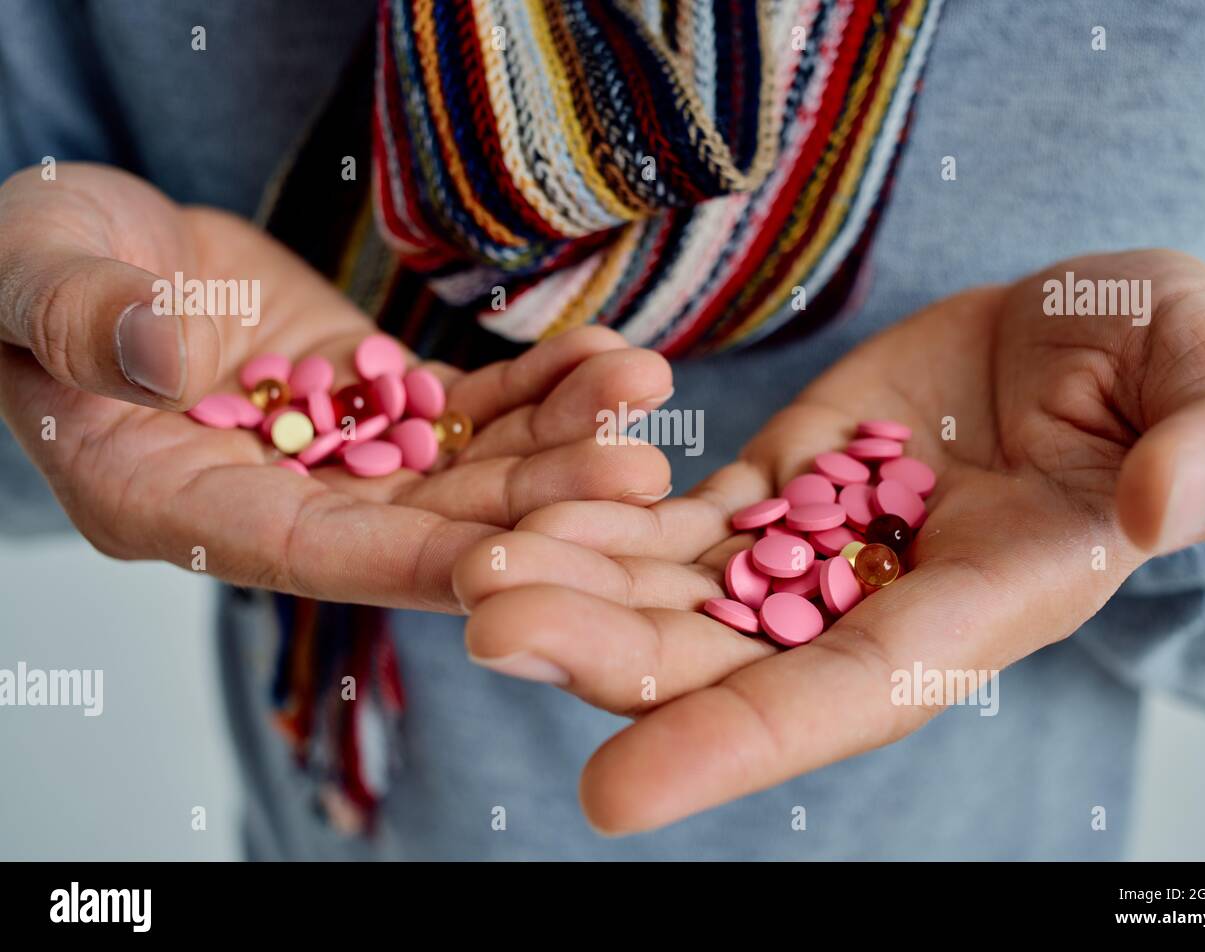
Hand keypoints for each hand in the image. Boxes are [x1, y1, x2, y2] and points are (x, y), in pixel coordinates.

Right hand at [0, 164, 671, 609]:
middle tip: (637, 474)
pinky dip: (533, 391)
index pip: (307, 553)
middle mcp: (272, 499)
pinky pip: (464, 407)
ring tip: (646, 398)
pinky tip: (605, 364)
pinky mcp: (375, 398)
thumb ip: (88, 327)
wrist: (91, 238)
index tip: (514, 561)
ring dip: (556, 441)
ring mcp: (334, 452)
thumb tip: (167, 358)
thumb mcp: (33, 284)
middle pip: (416, 523)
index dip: (409, 562)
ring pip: (459, 467)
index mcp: (178, 506)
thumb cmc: (28, 268)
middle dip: (527, 506)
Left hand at [453, 249, 1204, 831]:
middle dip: (611, 654)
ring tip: (477, 568)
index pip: (853, 694)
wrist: (1094, 329)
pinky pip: (683, 518)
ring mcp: (822, 542)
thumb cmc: (1178, 366)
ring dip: (581, 586)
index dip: (738, 744)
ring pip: (685, 590)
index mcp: (991, 605)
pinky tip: (531, 508)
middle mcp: (885, 599)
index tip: (611, 793)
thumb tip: (1161, 503)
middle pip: (731, 654)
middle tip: (487, 626)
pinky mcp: (784, 482)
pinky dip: (609, 519)